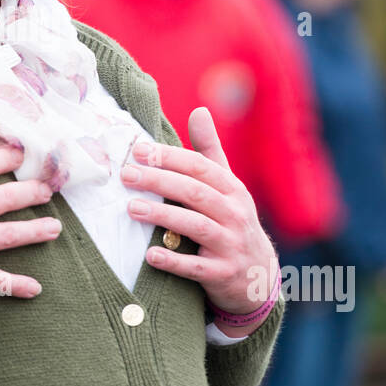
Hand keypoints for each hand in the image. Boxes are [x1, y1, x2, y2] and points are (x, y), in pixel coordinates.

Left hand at [121, 106, 277, 316]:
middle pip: (195, 193)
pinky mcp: (222, 274)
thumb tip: (199, 110)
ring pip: (195, 227)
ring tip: (131, 208)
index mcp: (233, 190)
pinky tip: (149, 254)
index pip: (200, 168)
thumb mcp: (227, 186)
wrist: (258, 276)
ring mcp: (230, 245)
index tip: (138, 150)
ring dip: (162, 217)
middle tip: (126, 175)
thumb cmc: (232, 221)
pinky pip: (196, 267)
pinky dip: (173, 261)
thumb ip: (209, 151)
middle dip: (159, 181)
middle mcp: (235, 215)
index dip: (170, 158)